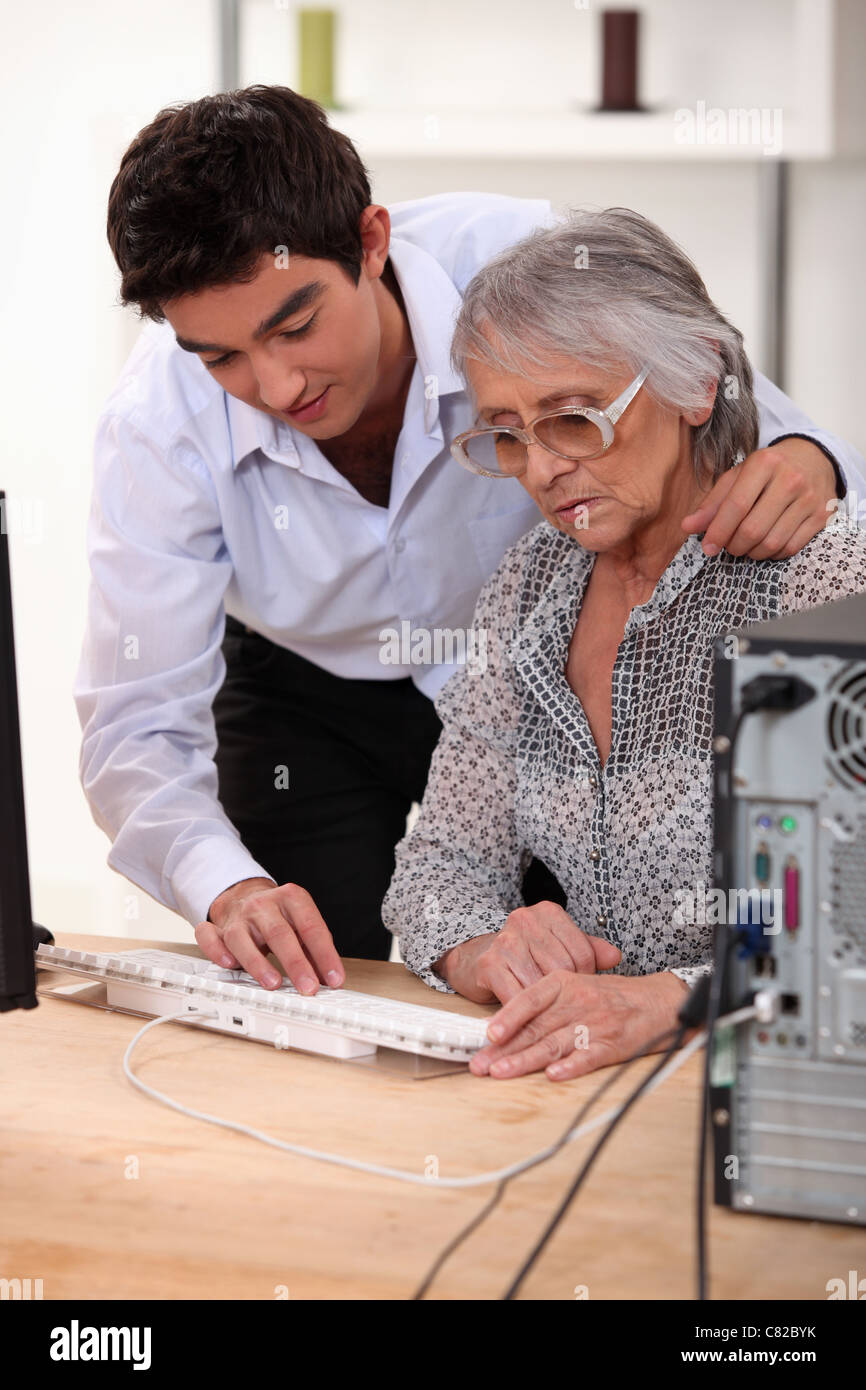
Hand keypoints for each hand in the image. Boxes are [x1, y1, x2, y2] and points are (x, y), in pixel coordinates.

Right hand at [194, 877, 344, 993]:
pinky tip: (228, 964)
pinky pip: (210, 937)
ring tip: (273, 984)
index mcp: (291, 899)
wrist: (244, 895)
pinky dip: (216, 951)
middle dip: (296, 963)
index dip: (325, 955)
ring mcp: (238, 916)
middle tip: (308, 987)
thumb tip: (329, 979)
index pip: (311, 927)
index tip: (334, 978)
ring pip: (242, 938)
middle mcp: (263, 905)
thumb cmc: (278, 916)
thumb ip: (314, 949)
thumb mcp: (301, 924)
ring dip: (257, 963)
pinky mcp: (217, 928)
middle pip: (279, 933)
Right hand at [435, 901, 621, 1004]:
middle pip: (563, 969)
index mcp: (548, 913)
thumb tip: (615, 957)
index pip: (582, 951)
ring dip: (545, 1007)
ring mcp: (506, 942)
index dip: (585, 977)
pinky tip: (528, 1021)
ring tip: (549, 1018)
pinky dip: (525, 1014)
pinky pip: (517, 997)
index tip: (578, 991)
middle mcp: (526, 921)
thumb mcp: (556, 945)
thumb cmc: (522, 954)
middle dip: (566, 994)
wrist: (473, 956)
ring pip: (541, 985)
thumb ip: (587, 949)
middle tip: (565, 1009)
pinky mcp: (489, 965)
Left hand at [469, 968, 688, 1079]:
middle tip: (480, 1064)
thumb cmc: (610, 996)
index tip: (487, 1034)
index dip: (507, 1017)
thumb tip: (503, 1027)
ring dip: (525, 1061)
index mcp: (564, 983)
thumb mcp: (574, 987)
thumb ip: (543, 1005)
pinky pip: (588, 1056)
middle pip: (535, 1028)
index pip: (529, 999)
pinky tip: (553, 1076)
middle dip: (504, 1049)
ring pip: (554, 1044)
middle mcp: (577, 1002)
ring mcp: (594, 1024)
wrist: (658, 1001)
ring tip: (501, 1073)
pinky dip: (570, 1066)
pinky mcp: (612, 1044)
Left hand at [682, 438, 837, 560]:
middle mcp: (790, 479)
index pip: (736, 506)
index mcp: (764, 463)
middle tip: (729, 545)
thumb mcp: (738, 476)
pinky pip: (791, 548)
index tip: (708, 547)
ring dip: (752, 552)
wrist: (814, 458)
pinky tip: (766, 544)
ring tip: (746, 545)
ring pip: (772, 543)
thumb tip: (687, 527)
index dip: (718, 531)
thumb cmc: (769, 470)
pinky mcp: (822, 516)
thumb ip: (712, 502)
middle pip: (753, 529)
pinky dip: (773, 554)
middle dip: (734, 545)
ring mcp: (809, 499)